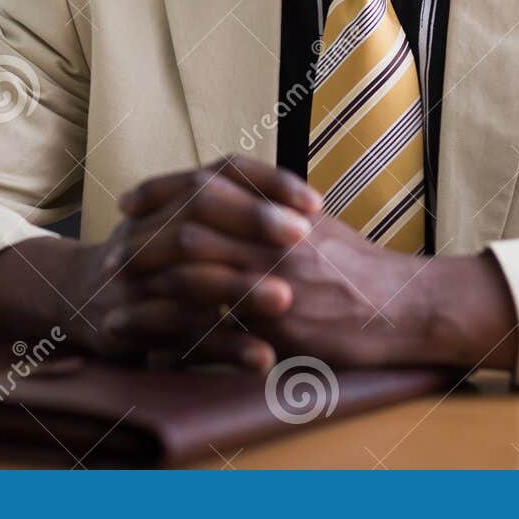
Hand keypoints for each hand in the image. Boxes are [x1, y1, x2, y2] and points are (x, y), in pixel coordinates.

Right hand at [0, 156, 320, 370]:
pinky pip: (178, 334)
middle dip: (253, 222)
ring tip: (287, 299)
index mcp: (170, 199)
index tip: (315, 204)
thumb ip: (230, 211)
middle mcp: (148, 228)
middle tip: (304, 237)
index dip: (268, 184)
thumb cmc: (150, 259)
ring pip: (187, 275)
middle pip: (198, 210)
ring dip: (239, 287)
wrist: (73, 295)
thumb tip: (310, 208)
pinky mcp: (130, 326)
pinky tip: (262, 358)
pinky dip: (222, 346)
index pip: (222, 172)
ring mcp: (135, 278)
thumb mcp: (178, 221)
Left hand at [131, 203, 518, 371]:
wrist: (405, 306)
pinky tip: (153, 338)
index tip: (128, 199)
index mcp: (281, 203)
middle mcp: (276, 231)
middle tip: (113, 247)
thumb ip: (269, 206)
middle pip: (193, 218)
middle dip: (146, 233)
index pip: (209, 181)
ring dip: (152, 285)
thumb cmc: (358, 267)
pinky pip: (221, 321)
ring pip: (198, 268)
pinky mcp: (282, 318)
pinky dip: (182, 329)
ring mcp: (278, 273)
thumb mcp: (313, 224)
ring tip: (119, 300)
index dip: (162, 188)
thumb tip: (229, 191)